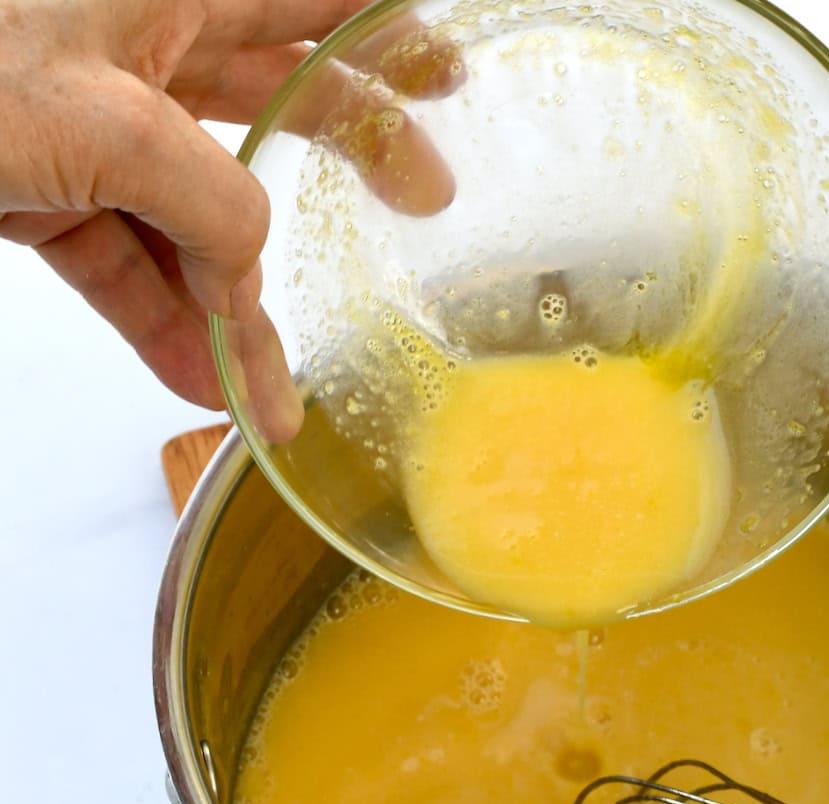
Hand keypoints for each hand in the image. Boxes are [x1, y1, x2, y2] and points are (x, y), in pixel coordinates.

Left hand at [0, 0, 458, 410]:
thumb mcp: (98, 122)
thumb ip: (209, 201)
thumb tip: (253, 271)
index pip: (305, 1)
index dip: (383, 30)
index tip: (442, 71)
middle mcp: (135, 42)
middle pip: (273, 99)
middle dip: (352, 156)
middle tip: (421, 197)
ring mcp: (89, 118)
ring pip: (194, 210)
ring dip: (236, 307)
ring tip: (275, 396)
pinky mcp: (43, 182)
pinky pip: (122, 257)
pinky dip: (156, 319)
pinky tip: (195, 380)